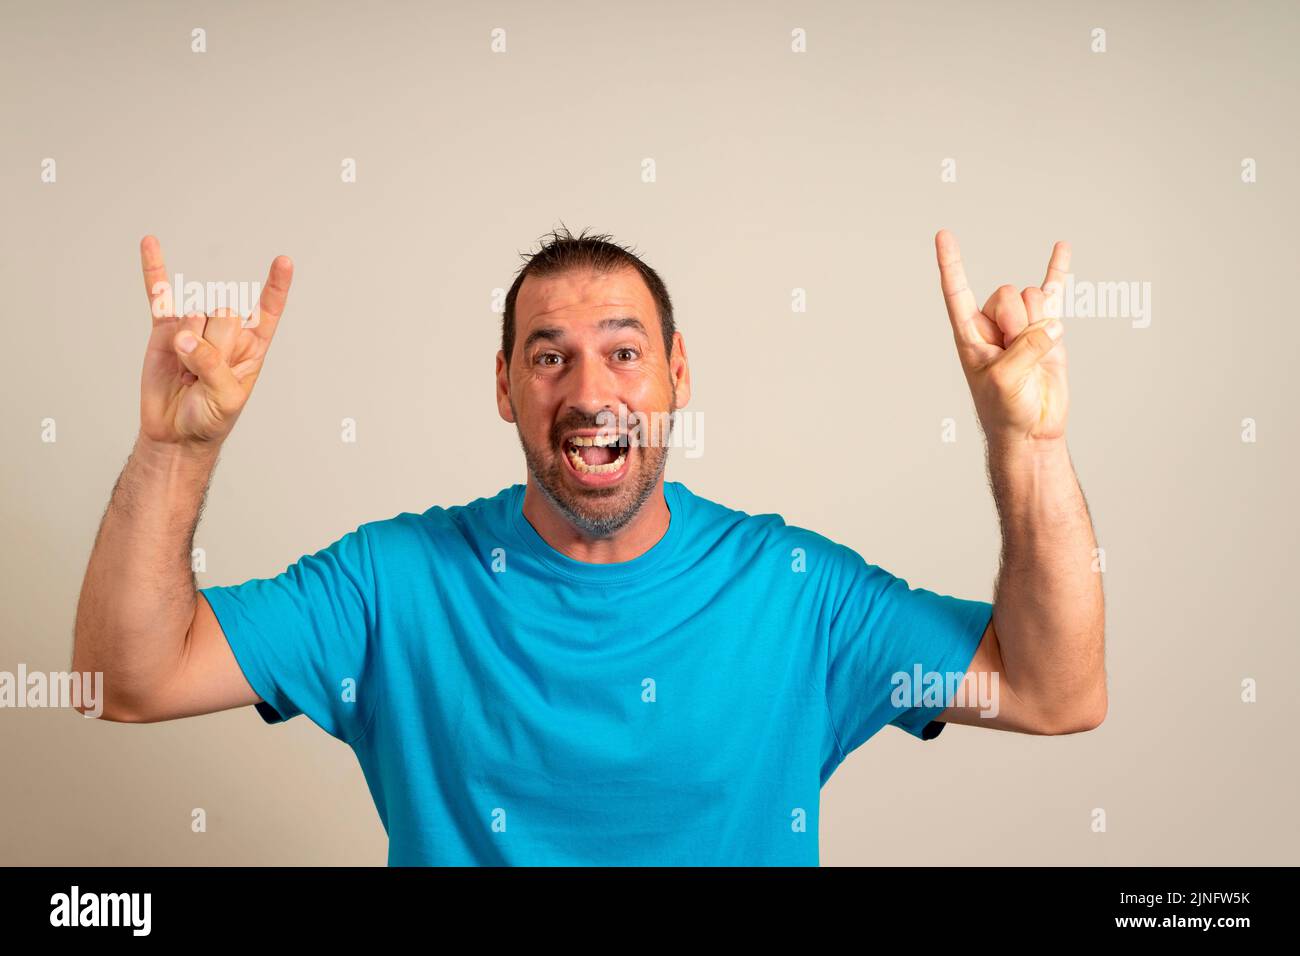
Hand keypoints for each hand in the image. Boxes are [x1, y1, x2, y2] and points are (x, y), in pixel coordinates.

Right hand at [138, 236, 292, 445]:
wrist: (174, 431)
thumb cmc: (209, 417)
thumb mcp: (225, 399)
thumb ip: (212, 366)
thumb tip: (185, 338)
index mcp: (251, 346)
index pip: (268, 310)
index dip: (275, 286)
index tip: (283, 261)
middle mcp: (226, 331)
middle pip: (224, 313)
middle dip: (212, 345)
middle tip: (204, 375)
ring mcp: (195, 326)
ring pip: (195, 314)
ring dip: (187, 345)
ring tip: (186, 372)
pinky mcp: (165, 329)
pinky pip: (159, 295)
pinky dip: (153, 269)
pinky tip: (150, 243)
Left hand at [934, 229, 1070, 445]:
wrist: (1031, 429)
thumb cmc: (1005, 409)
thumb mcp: (1004, 379)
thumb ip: (1024, 346)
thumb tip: (1050, 324)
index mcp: (969, 333)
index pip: (956, 291)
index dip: (950, 264)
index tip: (943, 234)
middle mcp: (993, 323)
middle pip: (1009, 294)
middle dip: (1017, 322)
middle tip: (1015, 353)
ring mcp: (1022, 323)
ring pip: (1034, 298)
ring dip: (1039, 326)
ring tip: (1034, 357)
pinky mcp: (1048, 329)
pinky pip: (1054, 292)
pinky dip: (1057, 270)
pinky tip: (1062, 247)